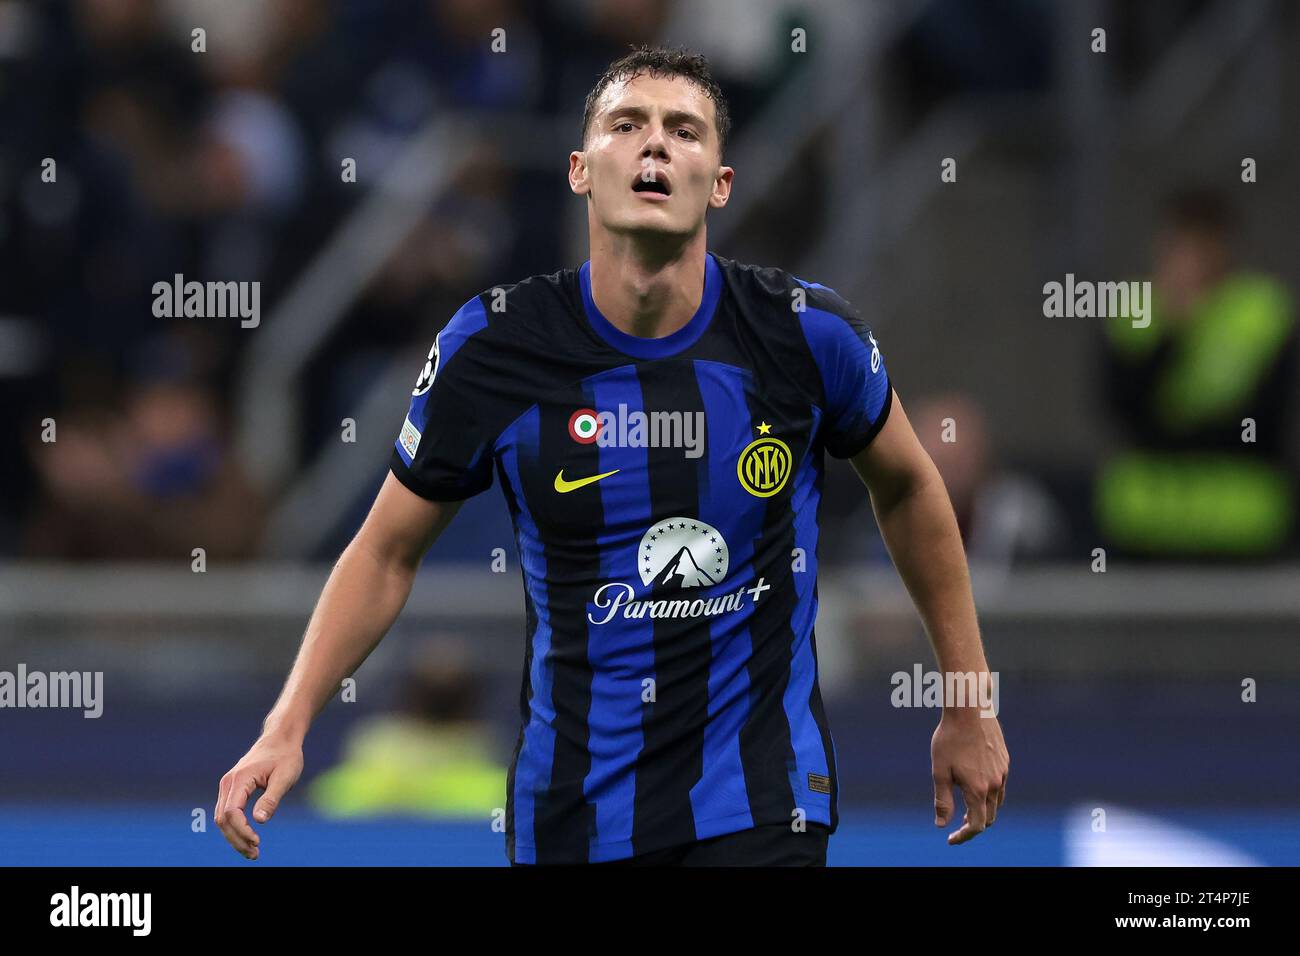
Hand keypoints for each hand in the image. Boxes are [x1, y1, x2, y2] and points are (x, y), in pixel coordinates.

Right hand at [215, 734, 303, 859]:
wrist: (280, 738)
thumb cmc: (286, 756)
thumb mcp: (285, 777)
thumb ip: (271, 798)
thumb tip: (259, 821)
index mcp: (240, 779)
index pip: (231, 812)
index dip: (242, 831)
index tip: (257, 842)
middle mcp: (228, 782)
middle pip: (223, 819)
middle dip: (237, 839)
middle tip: (255, 854)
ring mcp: (228, 785)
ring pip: (222, 818)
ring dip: (235, 837)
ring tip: (253, 851)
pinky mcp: (232, 788)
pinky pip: (228, 812)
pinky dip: (235, 828)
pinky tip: (248, 838)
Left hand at [931, 710, 1008, 844]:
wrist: (969, 710)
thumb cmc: (949, 738)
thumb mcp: (939, 771)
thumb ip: (942, 800)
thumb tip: (942, 825)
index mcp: (977, 789)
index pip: (976, 825)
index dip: (964, 836)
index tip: (951, 839)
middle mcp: (994, 784)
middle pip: (989, 817)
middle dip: (974, 824)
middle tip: (958, 825)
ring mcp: (1002, 772)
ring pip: (997, 802)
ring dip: (984, 810)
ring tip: (967, 808)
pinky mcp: (1005, 761)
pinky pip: (1000, 785)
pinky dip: (990, 794)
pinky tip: (977, 785)